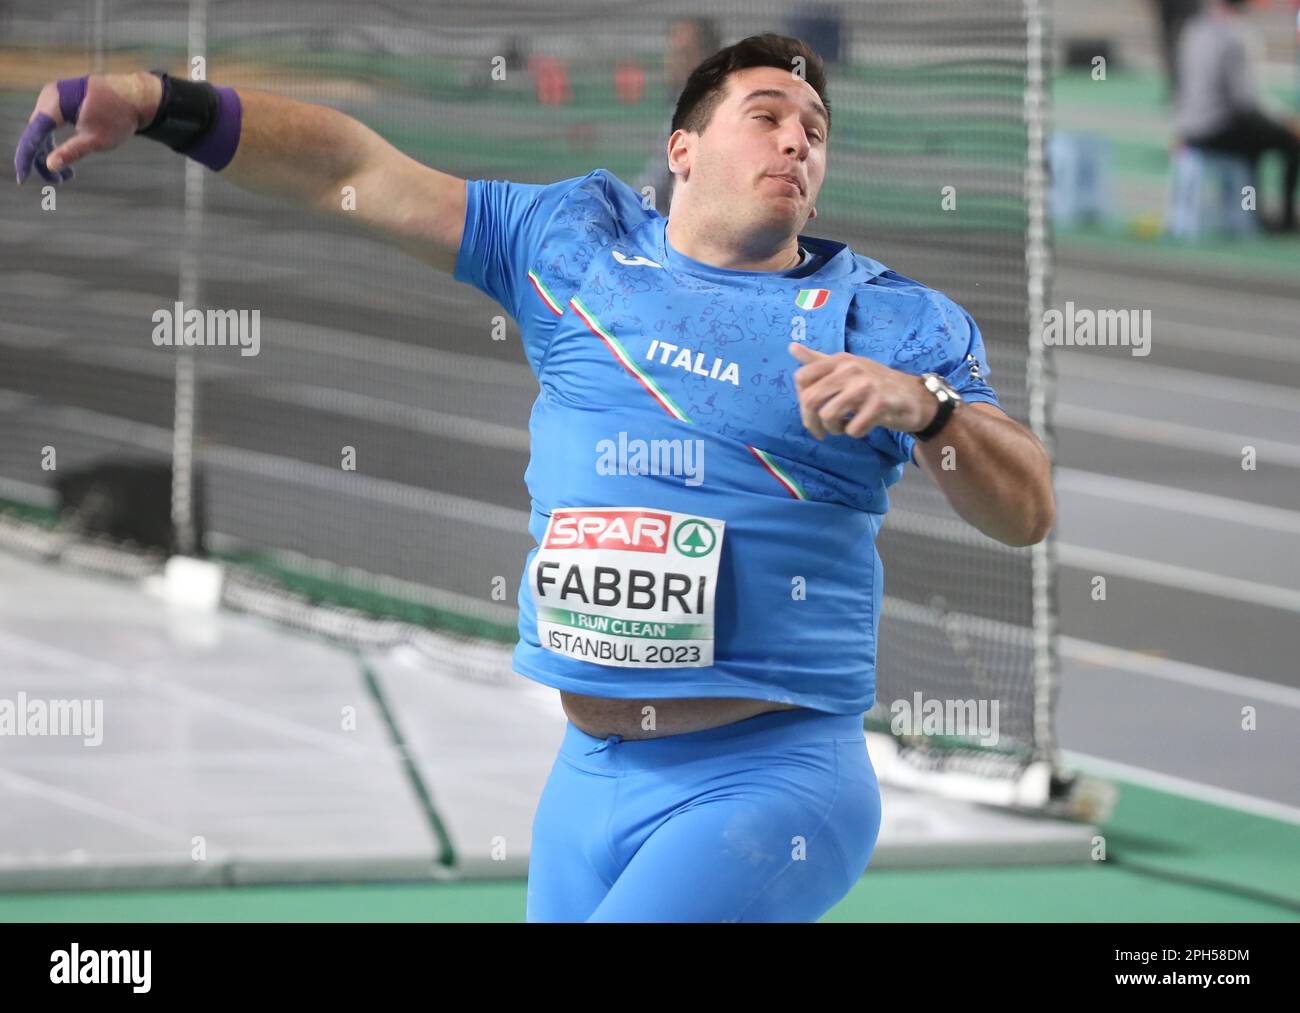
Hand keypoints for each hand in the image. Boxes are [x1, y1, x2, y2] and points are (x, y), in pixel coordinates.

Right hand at [15, 72, 161, 184]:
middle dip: (42, 158)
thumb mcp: (97, 140)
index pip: (34, 134)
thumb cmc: (119, 118)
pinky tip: (65, 157)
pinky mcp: (61, 98)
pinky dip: (55, 139)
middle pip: (36, 132)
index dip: (27, 158)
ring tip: (68, 175)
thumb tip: (50, 165)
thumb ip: (72, 152)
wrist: (135, 97)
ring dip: (49, 150)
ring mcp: (54, 94)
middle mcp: (50, 95)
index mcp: (56, 103)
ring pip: (42, 127)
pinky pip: (50, 121)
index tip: (23, 179)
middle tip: (59, 181)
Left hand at [788, 342, 935, 439]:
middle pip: (810, 400)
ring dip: (832, 429)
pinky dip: (854, 432)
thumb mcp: (846, 367)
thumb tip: (791, 348)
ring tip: (842, 427)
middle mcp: (850, 368)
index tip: (812, 409)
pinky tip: (861, 426)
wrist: (914, 396)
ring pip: (828, 415)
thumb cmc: (875, 383)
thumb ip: (818, 361)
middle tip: (821, 431)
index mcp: (839, 360)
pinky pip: (853, 428)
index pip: (801, 378)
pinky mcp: (880, 404)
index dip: (801, 399)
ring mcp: (866, 385)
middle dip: (811, 421)